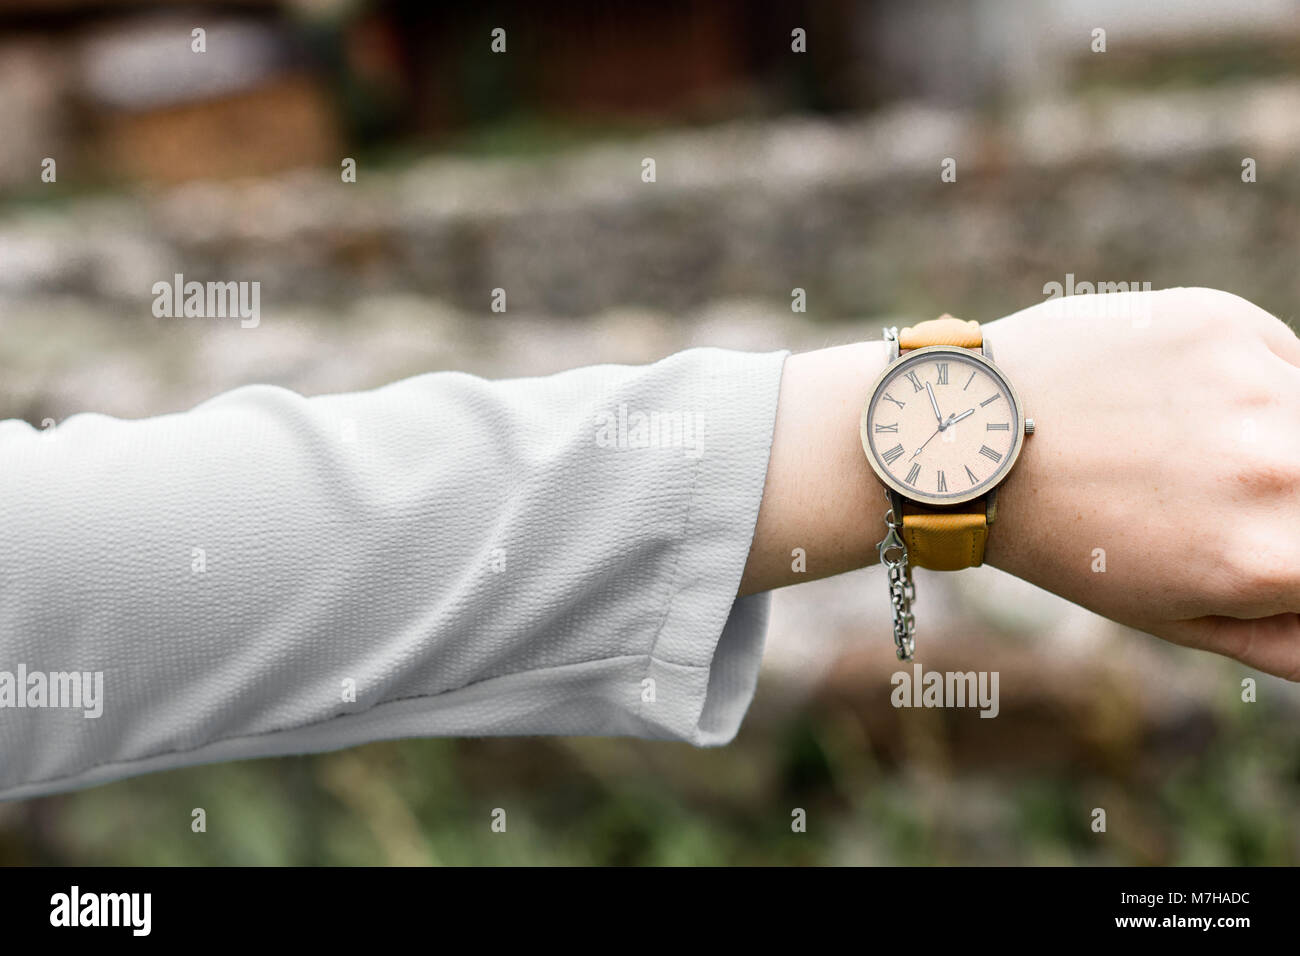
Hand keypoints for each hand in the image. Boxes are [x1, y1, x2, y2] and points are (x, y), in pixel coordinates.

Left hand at [742, 286, 1299, 679]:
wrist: (968, 436)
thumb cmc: (1068, 538)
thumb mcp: (1173, 615)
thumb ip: (1287, 639)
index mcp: (1272, 560)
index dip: (1293, 551)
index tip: (1258, 537)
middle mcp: (1282, 471)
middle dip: (1287, 497)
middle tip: (1207, 489)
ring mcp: (1254, 386)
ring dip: (1278, 435)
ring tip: (1187, 448)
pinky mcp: (1221, 321)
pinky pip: (1284, 357)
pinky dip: (1253, 382)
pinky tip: (1175, 399)